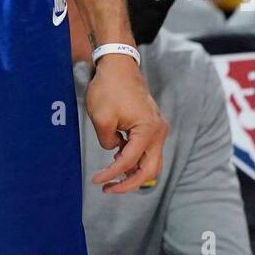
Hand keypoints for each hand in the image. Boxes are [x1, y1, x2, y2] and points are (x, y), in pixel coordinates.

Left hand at [86, 55, 167, 192]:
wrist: (118, 65)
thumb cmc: (109, 88)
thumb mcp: (101, 118)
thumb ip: (108, 142)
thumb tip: (115, 151)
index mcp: (148, 130)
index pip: (130, 162)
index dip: (111, 174)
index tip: (95, 180)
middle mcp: (158, 132)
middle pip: (150, 170)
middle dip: (129, 183)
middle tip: (108, 189)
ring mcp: (158, 128)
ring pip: (151, 163)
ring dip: (133, 173)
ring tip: (112, 177)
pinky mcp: (152, 126)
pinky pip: (147, 151)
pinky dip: (135, 160)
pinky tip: (118, 159)